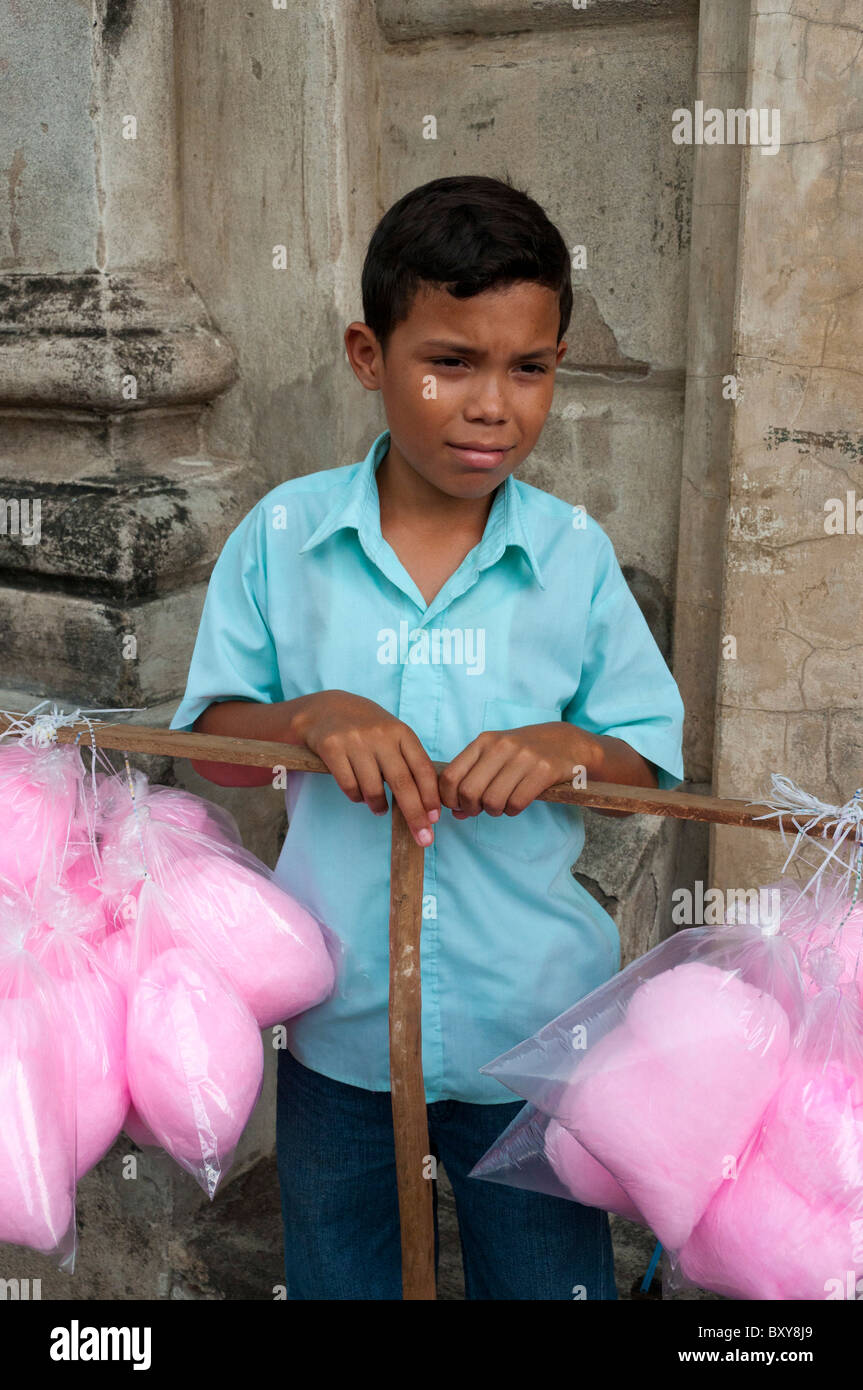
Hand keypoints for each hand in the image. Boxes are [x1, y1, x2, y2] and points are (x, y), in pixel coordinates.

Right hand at [292, 690, 440, 846]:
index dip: (431, 797)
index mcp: (401, 732)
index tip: (435, 819)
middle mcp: (380, 735)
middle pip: (402, 783)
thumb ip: (408, 760)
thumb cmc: (365, 728)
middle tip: (423, 838)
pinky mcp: (332, 748)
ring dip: (378, 806)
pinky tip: (358, 794)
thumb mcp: (391, 734)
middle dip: (415, 815)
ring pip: (373, 789)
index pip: (423, 769)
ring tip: (379, 808)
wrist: (324, 708)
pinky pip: (350, 786)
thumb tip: (426, 802)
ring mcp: (355, 741)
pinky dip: (356, 798)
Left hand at [438, 722, 579, 820]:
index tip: (458, 807)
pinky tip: (517, 804)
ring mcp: (524, 757)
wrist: (568, 742)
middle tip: (481, 809)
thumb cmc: (524, 754)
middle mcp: (502, 746)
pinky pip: (516, 803)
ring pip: (492, 801)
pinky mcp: (544, 770)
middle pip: (469, 792)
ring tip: (502, 806)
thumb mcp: (495, 757)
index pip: (450, 776)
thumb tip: (455, 813)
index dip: (449, 799)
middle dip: (471, 809)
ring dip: (495, 811)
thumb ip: (472, 780)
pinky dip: (512, 811)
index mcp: (484, 741)